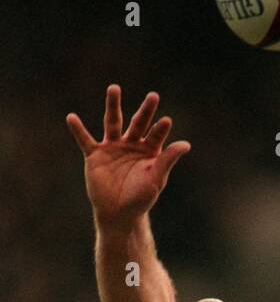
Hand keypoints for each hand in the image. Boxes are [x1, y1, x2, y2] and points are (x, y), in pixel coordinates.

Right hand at [66, 85, 189, 225]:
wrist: (119, 213)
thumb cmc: (141, 198)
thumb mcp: (156, 178)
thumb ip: (168, 159)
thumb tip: (186, 144)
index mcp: (148, 150)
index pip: (156, 135)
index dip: (161, 129)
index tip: (166, 121)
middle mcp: (131, 144)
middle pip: (138, 123)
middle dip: (145, 111)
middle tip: (154, 96)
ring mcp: (112, 147)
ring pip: (112, 122)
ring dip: (113, 106)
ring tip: (114, 88)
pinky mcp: (95, 155)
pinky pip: (85, 140)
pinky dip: (78, 129)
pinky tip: (71, 118)